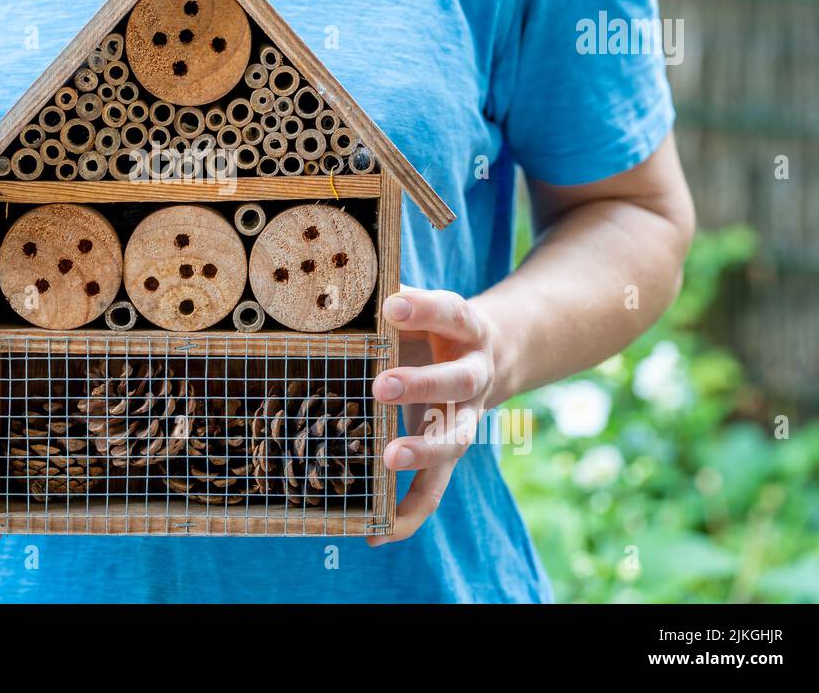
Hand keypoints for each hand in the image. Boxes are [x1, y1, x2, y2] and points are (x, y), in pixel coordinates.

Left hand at [367, 287, 500, 546]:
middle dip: (421, 385)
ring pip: (455, 438)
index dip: (424, 310)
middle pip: (458, 381)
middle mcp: (474, 373)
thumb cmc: (432, 323)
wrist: (490, 349)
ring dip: (424, 450)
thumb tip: (329, 285)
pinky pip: (436, 489)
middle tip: (382, 386)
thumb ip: (388, 298)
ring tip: (390, 458)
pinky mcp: (451, 452)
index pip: (450, 313)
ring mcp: (468, 416)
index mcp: (465, 327)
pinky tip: (377, 533)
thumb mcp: (417, 304)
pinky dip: (409, 514)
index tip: (392, 306)